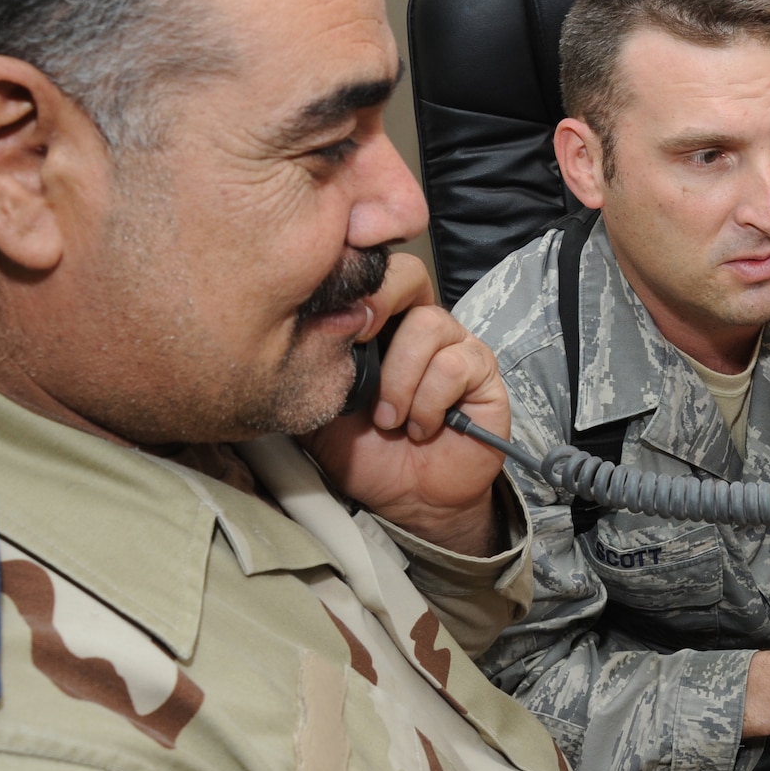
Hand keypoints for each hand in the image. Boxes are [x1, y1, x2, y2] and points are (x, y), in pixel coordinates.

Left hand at [302, 253, 511, 557]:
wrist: (409, 499)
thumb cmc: (365, 451)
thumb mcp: (317, 405)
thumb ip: (305, 366)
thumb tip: (286, 330)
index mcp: (380, 322)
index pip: (373, 271)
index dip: (355, 276)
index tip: (330, 308)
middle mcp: (420, 324)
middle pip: (409, 275)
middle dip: (379, 302)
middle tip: (359, 341)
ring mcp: (456, 346)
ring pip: (430, 325)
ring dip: (401, 378)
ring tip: (388, 419)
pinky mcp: (483, 374)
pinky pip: (456, 366)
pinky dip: (430, 401)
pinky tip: (420, 428)